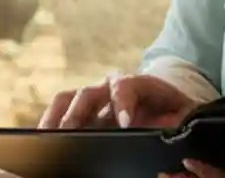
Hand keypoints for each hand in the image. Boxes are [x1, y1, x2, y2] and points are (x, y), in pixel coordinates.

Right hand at [37, 72, 197, 128]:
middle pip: (89, 92)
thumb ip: (176, 120)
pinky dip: (49, 122)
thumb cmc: (175, 112)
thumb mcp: (183, 114)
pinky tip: (41, 139)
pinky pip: (59, 110)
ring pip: (68, 99)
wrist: (169, 106)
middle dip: (78, 113)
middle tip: (70, 134)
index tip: (124, 123)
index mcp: (139, 84)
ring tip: (46, 138)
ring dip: (55, 117)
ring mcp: (94, 96)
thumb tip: (168, 131)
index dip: (123, 103)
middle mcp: (112, 86)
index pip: (126, 86)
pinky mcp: (81, 109)